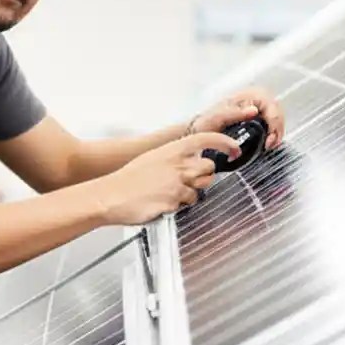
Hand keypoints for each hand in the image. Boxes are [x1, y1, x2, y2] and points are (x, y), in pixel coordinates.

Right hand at [97, 132, 240, 224]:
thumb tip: (187, 163)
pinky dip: (177, 204)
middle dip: (204, 176)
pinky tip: (161, 201)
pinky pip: (186, 204)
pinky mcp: (174, 201)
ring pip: (200, 188)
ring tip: (169, 192)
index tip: (234, 148)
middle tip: (190, 179)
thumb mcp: (151, 159)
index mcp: (171, 151)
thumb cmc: (127, 180)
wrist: (111, 196)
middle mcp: (178, 165)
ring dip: (190, 192)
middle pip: (209, 168)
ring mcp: (177, 183)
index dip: (225, 143)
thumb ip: (172, 159)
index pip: (207, 139)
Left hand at [188, 86, 285, 150]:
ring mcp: (256, 106)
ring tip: (269, 145)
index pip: (271, 105)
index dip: (274, 122)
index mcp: (247, 94)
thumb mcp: (216, 118)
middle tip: (271, 145)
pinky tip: (267, 142)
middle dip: (277, 129)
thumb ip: (233, 113)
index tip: (269, 139)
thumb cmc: (205, 123)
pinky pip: (271, 122)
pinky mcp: (255, 116)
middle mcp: (254, 98)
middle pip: (277, 111)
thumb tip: (253, 110)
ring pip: (276, 117)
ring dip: (276, 132)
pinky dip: (272, 132)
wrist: (198, 130)